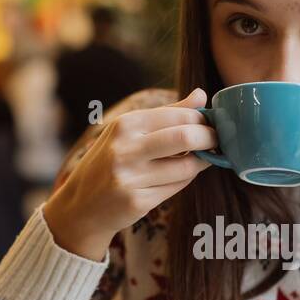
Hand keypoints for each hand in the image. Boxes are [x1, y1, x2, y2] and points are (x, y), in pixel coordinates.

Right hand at [42, 88, 215, 261]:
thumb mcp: (130, 131)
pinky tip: (177, 177)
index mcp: (125, 124)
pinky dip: (184, 181)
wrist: (82, 205)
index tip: (212, 124)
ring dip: (200, 164)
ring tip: (197, 161)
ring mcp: (130, 178)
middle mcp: (125, 149)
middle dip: (210, 138)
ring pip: (186, 167)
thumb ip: (168, 113)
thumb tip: (201, 94)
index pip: (179, 115)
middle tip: (217, 141)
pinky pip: (177, 188)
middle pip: (185, 137)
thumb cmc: (111, 162)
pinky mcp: (137, 202)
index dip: (204, 120)